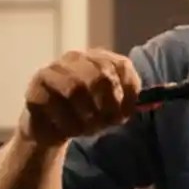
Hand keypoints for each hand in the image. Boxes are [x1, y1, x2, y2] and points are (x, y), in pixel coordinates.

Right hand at [18, 49, 141, 146]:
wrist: (52, 130)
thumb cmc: (87, 115)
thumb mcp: (114, 110)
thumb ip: (131, 102)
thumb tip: (154, 100)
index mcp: (98, 59)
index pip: (121, 66)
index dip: (128, 92)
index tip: (125, 114)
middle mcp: (75, 58)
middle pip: (100, 76)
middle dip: (107, 107)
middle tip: (106, 124)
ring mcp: (53, 71)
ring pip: (76, 89)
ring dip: (86, 116)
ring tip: (87, 129)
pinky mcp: (35, 90)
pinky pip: (55, 106)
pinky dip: (67, 124)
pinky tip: (69, 130)